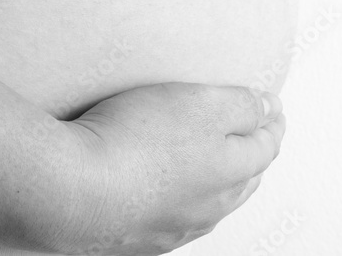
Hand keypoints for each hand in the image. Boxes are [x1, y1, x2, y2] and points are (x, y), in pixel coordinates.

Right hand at [57, 82, 284, 254]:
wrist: (71, 191)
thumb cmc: (133, 143)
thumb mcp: (199, 103)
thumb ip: (240, 105)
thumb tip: (267, 108)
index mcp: (230, 174)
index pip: (264, 146)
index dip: (270, 121)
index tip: (270, 106)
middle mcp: (207, 209)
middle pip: (242, 181)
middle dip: (249, 154)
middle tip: (250, 134)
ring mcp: (171, 229)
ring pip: (206, 205)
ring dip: (214, 183)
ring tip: (210, 164)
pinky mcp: (134, 238)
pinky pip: (167, 219)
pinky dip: (175, 201)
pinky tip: (163, 194)